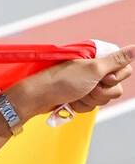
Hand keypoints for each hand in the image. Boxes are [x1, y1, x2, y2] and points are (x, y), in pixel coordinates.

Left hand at [16, 43, 132, 117]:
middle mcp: (96, 69)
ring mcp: (88, 84)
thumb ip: (117, 60)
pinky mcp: (80, 96)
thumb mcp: (94, 69)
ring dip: (90, 100)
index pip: (125, 70)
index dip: (114, 78)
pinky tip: (70, 102)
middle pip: (115, 87)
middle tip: (86, 88)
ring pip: (103, 99)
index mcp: (101, 58)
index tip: (102, 78)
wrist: (38, 98)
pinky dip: (81, 106)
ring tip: (76, 95)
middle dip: (101, 92)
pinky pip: (91, 106)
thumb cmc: (63, 82)